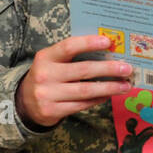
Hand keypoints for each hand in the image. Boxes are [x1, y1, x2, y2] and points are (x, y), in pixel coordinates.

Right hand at [16, 35, 133, 128]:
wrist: (25, 102)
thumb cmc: (48, 76)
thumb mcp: (53, 62)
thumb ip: (74, 55)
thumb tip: (108, 51)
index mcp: (45, 57)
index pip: (68, 47)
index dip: (89, 43)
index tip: (108, 41)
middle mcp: (45, 75)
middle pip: (83, 70)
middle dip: (108, 69)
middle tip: (127, 68)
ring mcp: (47, 95)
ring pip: (86, 90)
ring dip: (109, 87)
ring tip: (125, 85)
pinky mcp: (52, 111)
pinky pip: (82, 104)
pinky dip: (98, 99)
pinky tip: (109, 95)